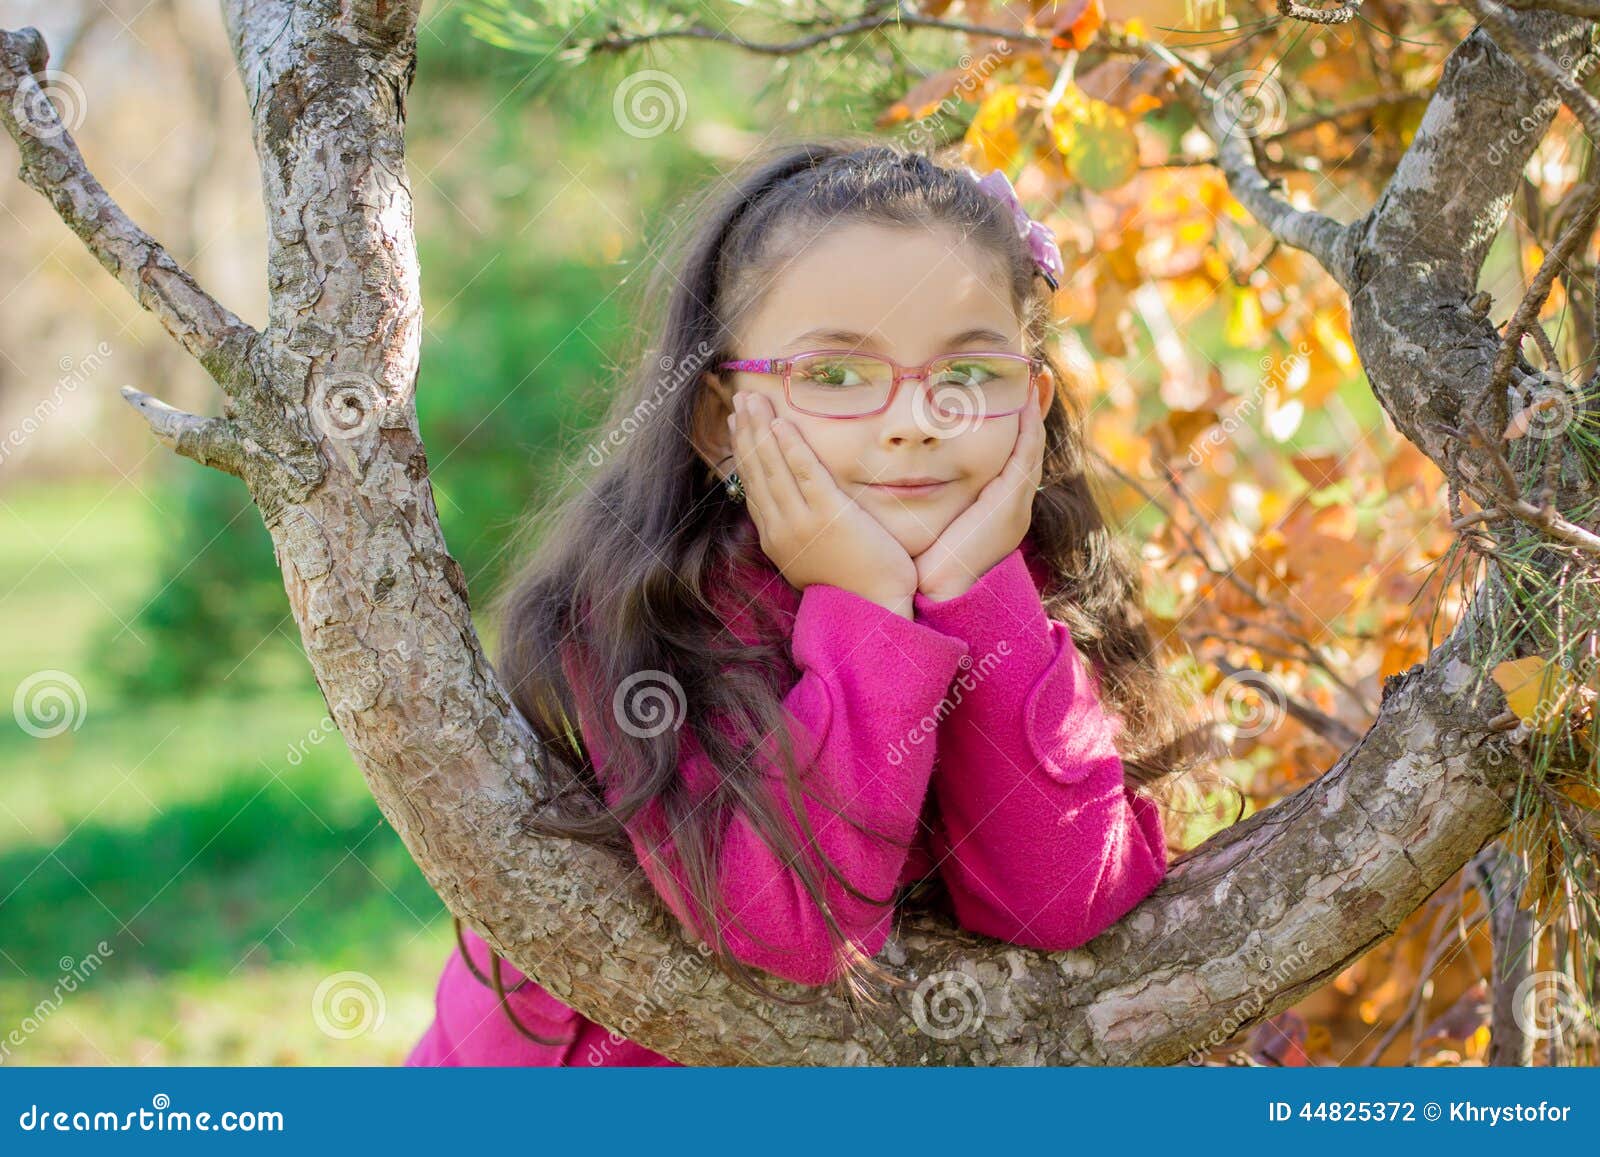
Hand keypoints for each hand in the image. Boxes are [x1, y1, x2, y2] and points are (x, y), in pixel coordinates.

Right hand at [729, 391, 917, 614]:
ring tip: (752, 399)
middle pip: (757, 470)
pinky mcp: (828, 514)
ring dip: (760, 428)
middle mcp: (781, 528)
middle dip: (746, 430)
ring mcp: (802, 521)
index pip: (752, 486)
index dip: (742, 452)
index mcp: (775, 539)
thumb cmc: (853, 587)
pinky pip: (804, 473)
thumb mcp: (810, 561)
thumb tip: (792, 512)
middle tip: (740, 398)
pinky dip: (789, 447)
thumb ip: (797, 536)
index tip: (737, 425)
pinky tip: (779, 424)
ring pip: (773, 467)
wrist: (873, 609)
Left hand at [913, 395, 1044, 601]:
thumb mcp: (926, 520)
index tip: (1006, 392)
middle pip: (1028, 446)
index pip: (1010, 457)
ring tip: (1033, 375)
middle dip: (1031, 410)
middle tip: (1033, 372)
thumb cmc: (921, 563)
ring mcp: (1016, 504)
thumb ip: (921, 496)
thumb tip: (894, 469)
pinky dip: (1028, 423)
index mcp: (995, 510)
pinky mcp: (1011, 502)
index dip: (1014, 425)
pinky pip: (1026, 452)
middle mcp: (1012, 505)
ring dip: (1034, 409)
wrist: (936, 593)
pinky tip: (1025, 395)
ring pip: (1032, 445)